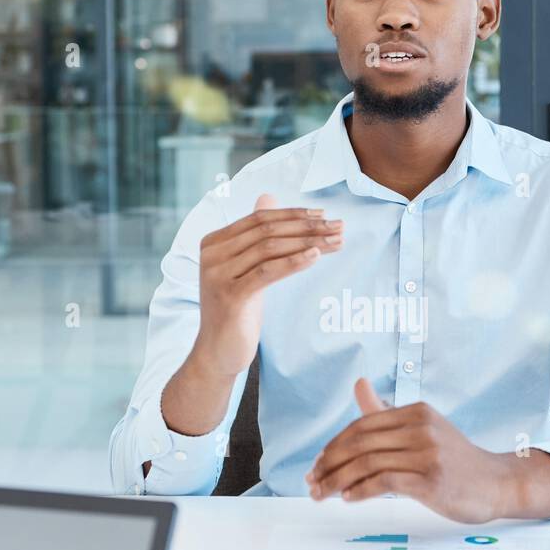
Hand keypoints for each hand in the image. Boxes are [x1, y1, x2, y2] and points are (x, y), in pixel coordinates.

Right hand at [193, 194, 343, 376]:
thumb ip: (255, 236)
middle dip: (307, 227)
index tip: (324, 214)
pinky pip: (268, 272)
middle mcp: (212, 255)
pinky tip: (316, 256)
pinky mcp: (230, 296)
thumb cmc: (236, 311)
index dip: (293, 214)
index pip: (259, 219)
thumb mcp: (246, 269)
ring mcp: (218, 275)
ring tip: (336, 241)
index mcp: (213, 242)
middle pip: (267, 231)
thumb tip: (268, 197)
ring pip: (270, 248)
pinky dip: (294, 262)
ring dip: (308, 242)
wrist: (218, 352)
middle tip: (338, 226)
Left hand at [303, 378, 511, 523]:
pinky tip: (349, 498)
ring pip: (368, 463)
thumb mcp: (422, 428)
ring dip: (338, 481)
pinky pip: (385, 482)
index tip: (317, 465)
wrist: (495, 483)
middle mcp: (421, 428)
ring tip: (322, 494)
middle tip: (311, 482)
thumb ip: (386, 411)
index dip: (334, 446)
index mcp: (416, 411)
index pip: (362, 425)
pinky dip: (361, 490)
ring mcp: (428, 454)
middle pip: (360, 443)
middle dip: (330, 464)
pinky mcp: (431, 480)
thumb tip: (359, 383)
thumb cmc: (454, 459)